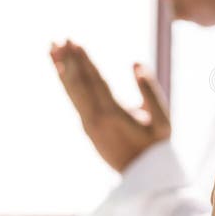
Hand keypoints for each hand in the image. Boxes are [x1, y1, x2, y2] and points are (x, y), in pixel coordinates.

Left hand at [49, 39, 170, 171]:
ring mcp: (88, 125)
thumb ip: (150, 90)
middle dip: (68, 60)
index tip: (74, 41)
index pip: (94, 80)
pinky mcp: (88, 128)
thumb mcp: (162, 120)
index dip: (83, 60)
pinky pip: (74, 100)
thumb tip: (135, 64)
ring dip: (61, 70)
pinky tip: (61, 72)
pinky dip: (66, 84)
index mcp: (113, 114)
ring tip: (52, 49)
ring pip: (71, 92)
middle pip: (77, 83)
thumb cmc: (157, 146)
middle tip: (59, 39)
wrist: (145, 177)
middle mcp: (95, 119)